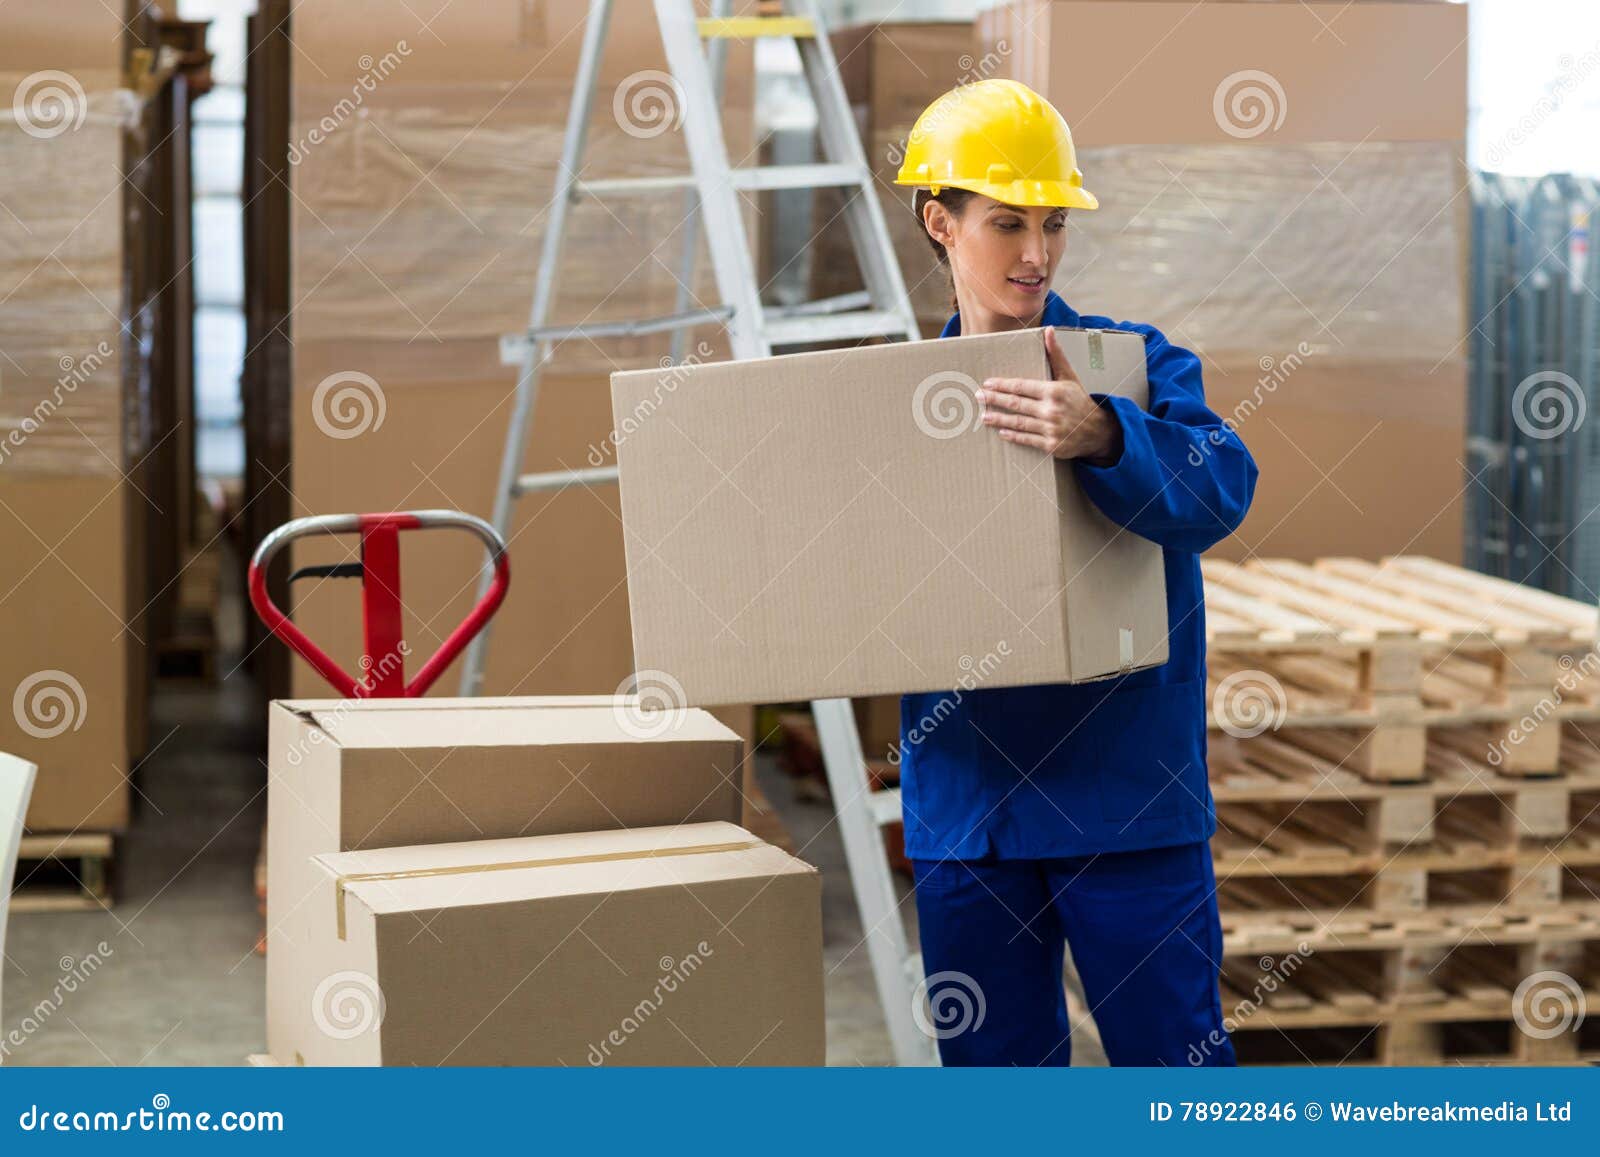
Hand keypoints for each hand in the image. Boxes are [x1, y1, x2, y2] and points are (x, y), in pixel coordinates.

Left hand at [978, 326, 1122, 465]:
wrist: (1098, 430)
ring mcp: (1051, 428)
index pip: (1021, 386)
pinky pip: (1027, 439)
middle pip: (1016, 404)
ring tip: (984, 416)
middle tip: (978, 396)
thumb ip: (1055, 354)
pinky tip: (1002, 431)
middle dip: (994, 399)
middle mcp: (1051, 410)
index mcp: (1054, 391)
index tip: (987, 383)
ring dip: (999, 419)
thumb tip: (1048, 331)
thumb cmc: (1079, 401)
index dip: (1002, 385)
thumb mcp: (1069, 376)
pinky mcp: (1051, 445)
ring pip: (1018, 422)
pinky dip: (1013, 435)